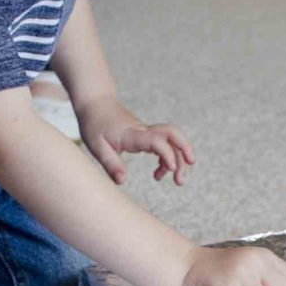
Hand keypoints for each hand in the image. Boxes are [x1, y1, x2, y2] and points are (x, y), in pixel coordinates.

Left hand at [77, 99, 194, 185]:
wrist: (95, 104)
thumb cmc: (94, 125)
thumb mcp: (97, 147)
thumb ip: (111, 164)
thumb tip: (122, 182)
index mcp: (132, 135)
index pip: (157, 141)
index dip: (167, 154)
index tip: (173, 169)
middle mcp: (143, 131)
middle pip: (172, 133)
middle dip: (185, 148)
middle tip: (190, 165)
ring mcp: (146, 131)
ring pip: (171, 140)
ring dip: (179, 158)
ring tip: (176, 180)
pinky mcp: (146, 134)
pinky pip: (164, 144)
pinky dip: (168, 158)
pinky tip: (159, 172)